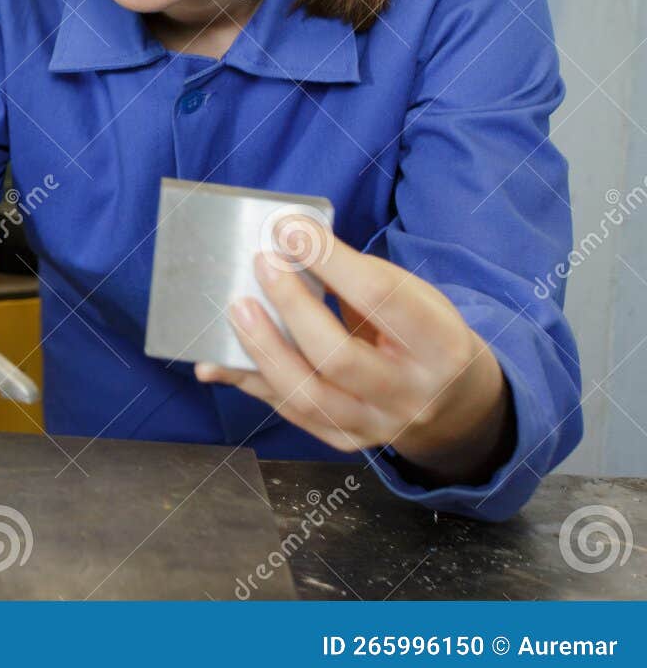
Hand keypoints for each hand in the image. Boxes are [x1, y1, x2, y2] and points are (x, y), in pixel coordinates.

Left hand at [194, 218, 513, 485]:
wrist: (454, 402)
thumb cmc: (422, 333)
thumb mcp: (413, 298)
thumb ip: (358, 279)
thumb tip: (288, 245)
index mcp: (439, 346)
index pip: (380, 299)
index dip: (330, 260)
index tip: (289, 228)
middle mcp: (409, 394)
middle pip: (339, 357)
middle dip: (291, 306)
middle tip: (261, 263)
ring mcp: (375, 425)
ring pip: (307, 396)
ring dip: (263, 349)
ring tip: (236, 309)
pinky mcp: (343, 439)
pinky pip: (287, 412)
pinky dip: (247, 383)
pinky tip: (213, 363)